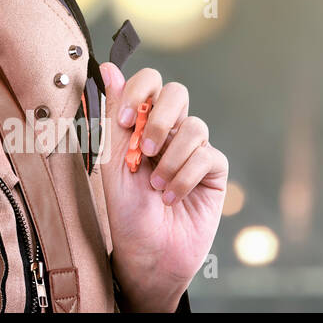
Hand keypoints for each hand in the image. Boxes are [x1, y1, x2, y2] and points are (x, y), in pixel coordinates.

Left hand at [98, 62, 227, 310]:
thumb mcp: (112, 161)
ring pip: (194, 126)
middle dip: (161, 119)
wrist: (147, 254)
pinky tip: (171, 197)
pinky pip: (208, 156)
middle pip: (177, 92)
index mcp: (141, 123)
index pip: (148, 82)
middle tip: (145, 150)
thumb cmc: (126, 211)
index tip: (126, 120)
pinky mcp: (214, 172)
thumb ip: (114, 115)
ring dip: (171, 159)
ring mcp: (193, 149)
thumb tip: (109, 68)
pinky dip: (185, 176)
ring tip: (155, 186)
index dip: (139, 91)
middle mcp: (168, 131)